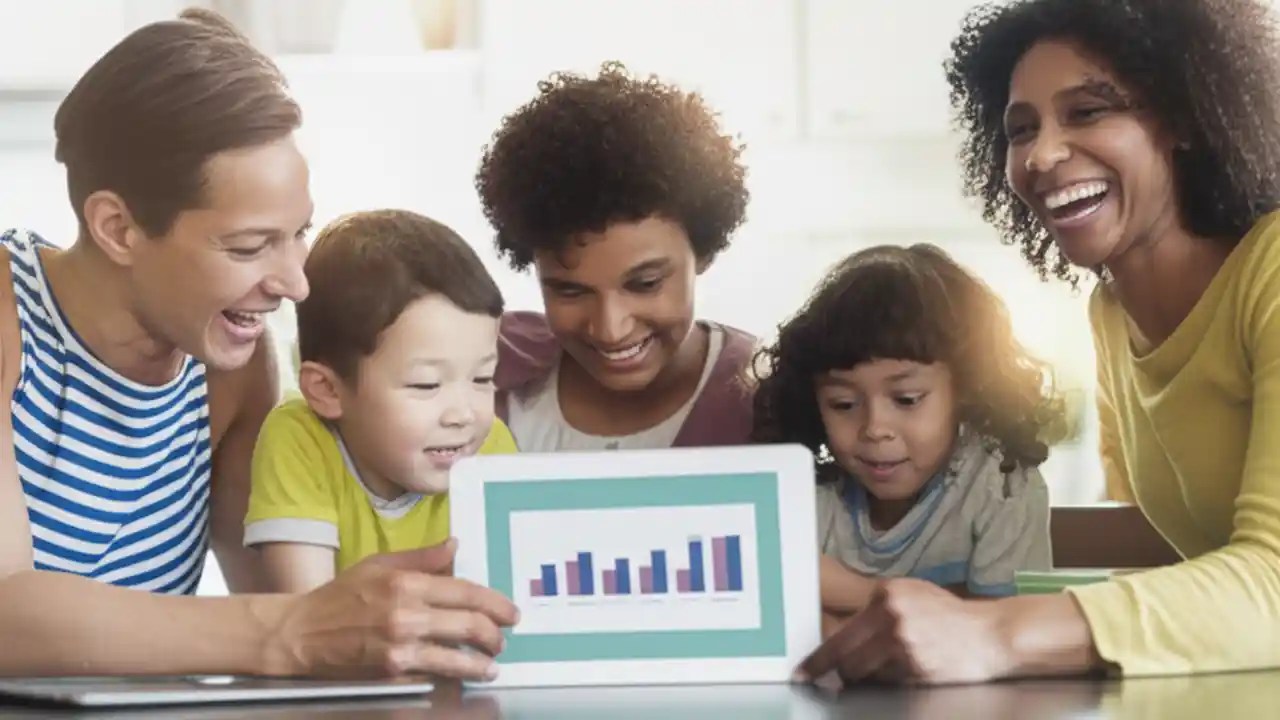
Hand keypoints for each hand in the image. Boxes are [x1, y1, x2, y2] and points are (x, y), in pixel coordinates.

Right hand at [264, 538, 518, 680]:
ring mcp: (400, 648)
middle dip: (495, 635)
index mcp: (406, 583)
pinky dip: (453, 677)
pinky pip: (433, 675)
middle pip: (470, 625)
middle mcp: (407, 615)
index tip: (509, 613)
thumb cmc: (340, 596)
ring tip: (491, 664)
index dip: (495, 604)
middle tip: (503, 639)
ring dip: (481, 663)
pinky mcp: (392, 674)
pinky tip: (463, 675)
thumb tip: (455, 545)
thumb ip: (422, 558)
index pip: (466, 592)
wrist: (300, 634)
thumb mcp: (379, 565)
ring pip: (457, 657)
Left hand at [796, 578, 1009, 685]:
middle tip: (815, 679)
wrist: (991, 634)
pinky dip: (883, 683)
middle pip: (842, 653)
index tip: (803, 669)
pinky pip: (884, 683)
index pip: (841, 627)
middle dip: (829, 670)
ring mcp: (903, 643)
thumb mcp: (913, 595)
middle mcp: (891, 616)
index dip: (819, 653)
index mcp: (887, 594)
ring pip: (860, 671)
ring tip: (875, 670)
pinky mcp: (915, 668)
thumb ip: (879, 607)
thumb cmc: (951, 616)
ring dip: (859, 678)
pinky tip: (900, 673)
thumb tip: (842, 630)